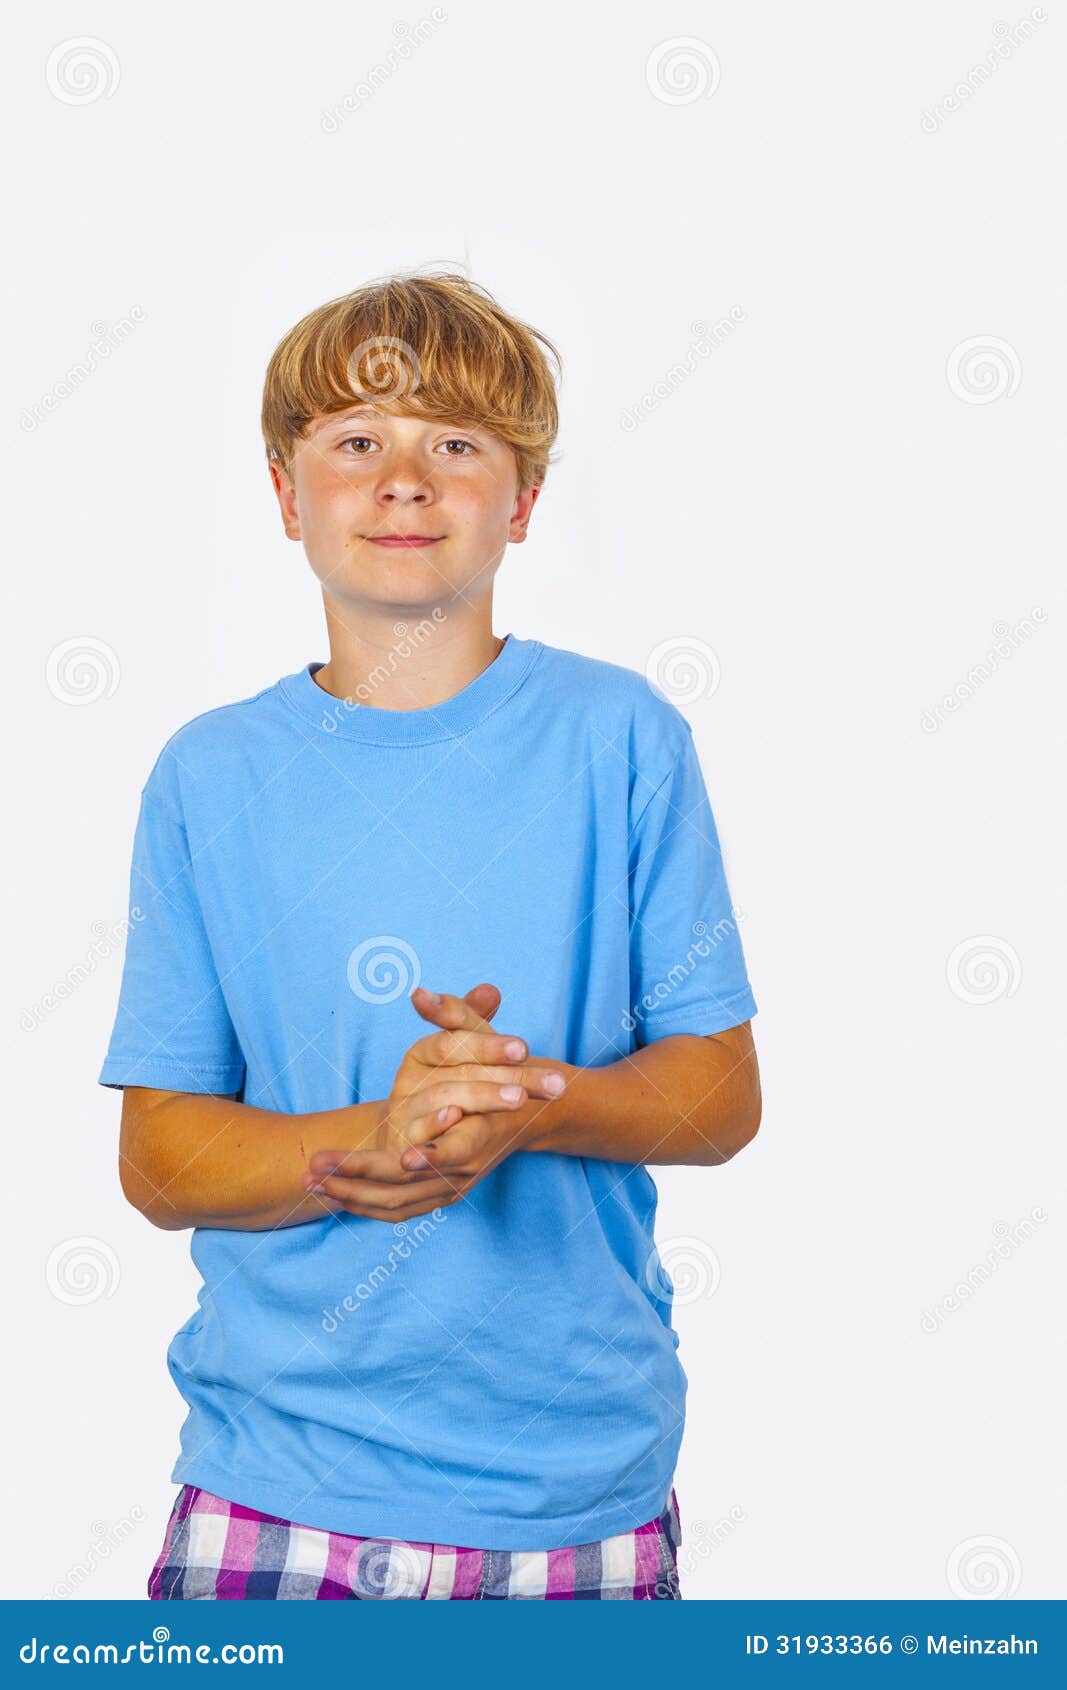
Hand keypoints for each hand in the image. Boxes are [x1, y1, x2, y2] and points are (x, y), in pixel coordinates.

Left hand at [301, 983, 567, 1222]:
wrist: (526, 1114)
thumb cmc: (502, 1069)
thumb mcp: (482, 1036)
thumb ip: (453, 1014)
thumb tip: (420, 992)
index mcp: (482, 1131)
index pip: (454, 1153)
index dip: (428, 1156)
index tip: (400, 1155)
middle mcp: (466, 1168)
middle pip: (409, 1183)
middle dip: (359, 1173)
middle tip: (314, 1165)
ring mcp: (451, 1187)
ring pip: (396, 1202)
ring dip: (350, 1194)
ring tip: (308, 1180)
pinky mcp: (437, 1196)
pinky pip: (396, 1211)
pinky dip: (362, 1206)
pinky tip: (328, 1194)